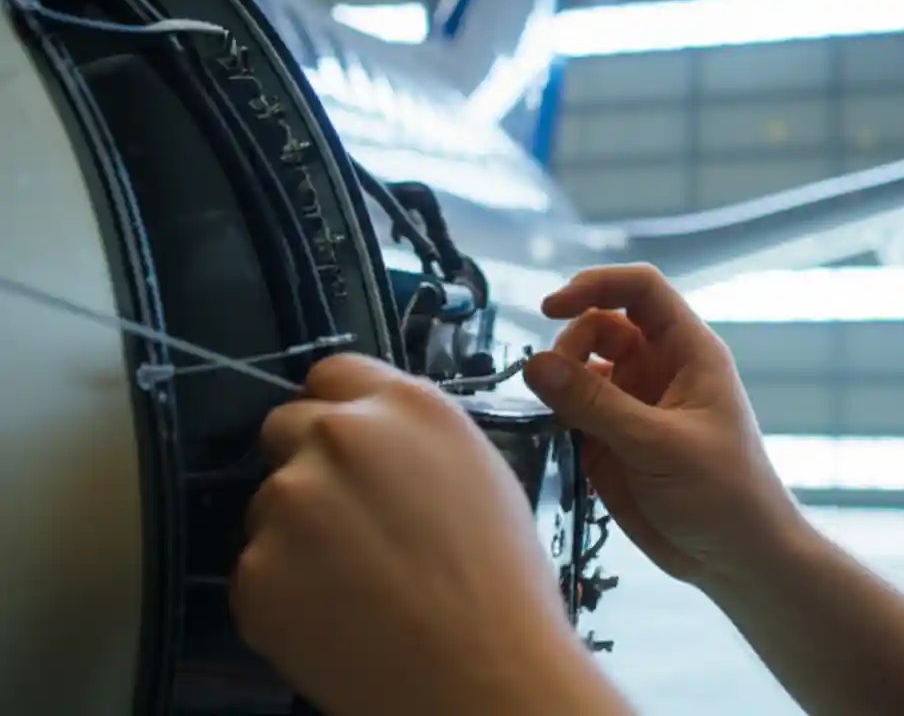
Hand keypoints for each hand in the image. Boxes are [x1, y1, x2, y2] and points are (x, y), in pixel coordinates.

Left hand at [232, 355, 628, 715]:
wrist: (484, 676)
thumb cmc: (502, 584)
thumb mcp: (481, 473)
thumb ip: (417, 438)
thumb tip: (380, 436)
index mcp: (405, 407)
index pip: (332, 374)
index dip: (337, 410)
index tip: (342, 443)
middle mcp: (338, 439)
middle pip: (284, 426)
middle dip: (305, 462)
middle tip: (347, 520)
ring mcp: (288, 504)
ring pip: (267, 504)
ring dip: (295, 531)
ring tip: (355, 582)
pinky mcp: (255, 571)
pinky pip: (256, 569)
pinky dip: (283, 591)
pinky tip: (337, 615)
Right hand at [523, 265, 806, 589]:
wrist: (737, 559)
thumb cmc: (724, 494)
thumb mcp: (658, 444)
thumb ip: (594, 404)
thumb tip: (534, 364)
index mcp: (688, 353)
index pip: (640, 290)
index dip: (596, 285)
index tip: (552, 308)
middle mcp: (659, 371)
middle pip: (601, 326)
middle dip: (570, 343)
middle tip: (553, 382)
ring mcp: (634, 406)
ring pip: (582, 370)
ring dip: (560, 380)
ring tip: (552, 412)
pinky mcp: (613, 443)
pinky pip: (574, 412)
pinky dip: (557, 416)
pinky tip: (553, 435)